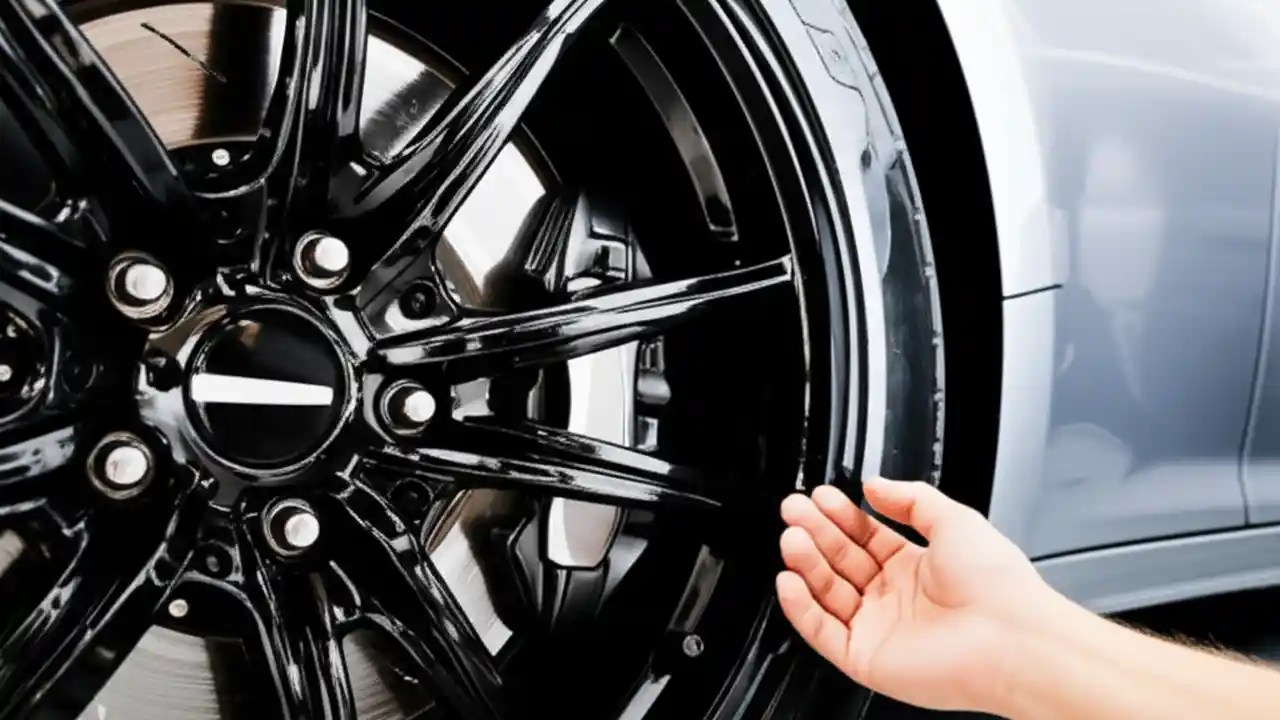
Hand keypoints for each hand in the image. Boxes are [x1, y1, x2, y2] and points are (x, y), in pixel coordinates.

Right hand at [776, 477, 1061, 712]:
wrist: (1010, 638)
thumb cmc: (996, 584)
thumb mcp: (955, 519)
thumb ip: (911, 498)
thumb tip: (874, 484)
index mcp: (917, 568)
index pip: (864, 537)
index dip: (840, 516)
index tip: (820, 497)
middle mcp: (895, 599)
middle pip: (841, 561)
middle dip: (816, 532)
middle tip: (794, 509)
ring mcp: (879, 629)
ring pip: (827, 593)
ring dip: (806, 563)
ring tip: (792, 536)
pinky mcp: (865, 658)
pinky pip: (822, 632)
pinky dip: (800, 608)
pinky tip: (790, 580)